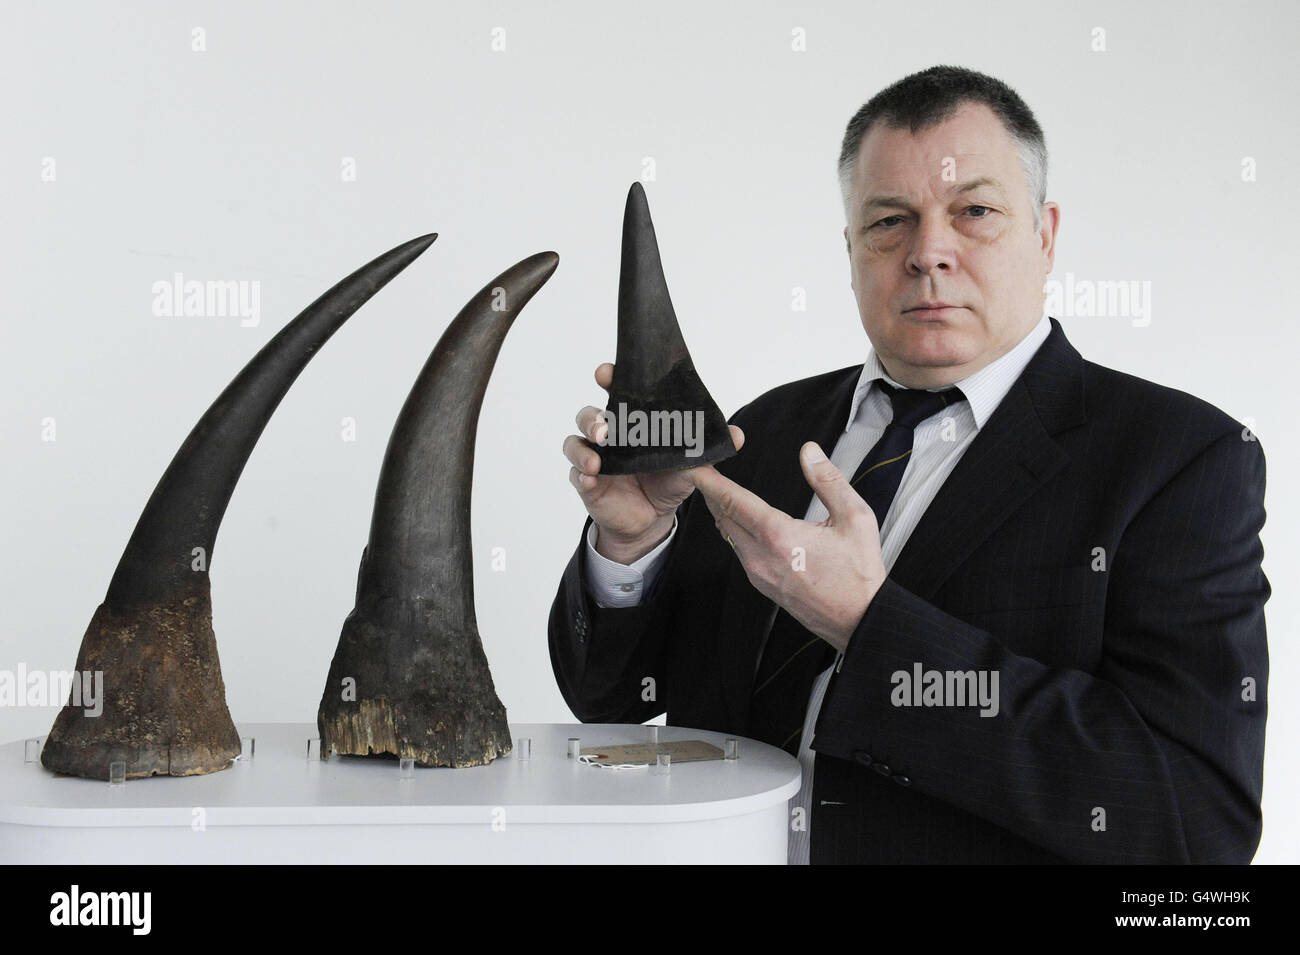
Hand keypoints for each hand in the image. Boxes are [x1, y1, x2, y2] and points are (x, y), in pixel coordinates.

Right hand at [563, 361, 744, 563]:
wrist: (655, 519)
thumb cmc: (668, 480)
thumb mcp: (691, 463)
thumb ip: (707, 448)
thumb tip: (737, 436)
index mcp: (632, 421)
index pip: (615, 391)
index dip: (609, 378)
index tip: (607, 372)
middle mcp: (609, 435)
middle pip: (588, 415)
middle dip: (592, 418)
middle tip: (605, 428)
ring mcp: (595, 458)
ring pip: (575, 443)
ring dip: (583, 448)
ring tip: (596, 460)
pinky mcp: (588, 483)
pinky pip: (576, 475)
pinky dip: (581, 474)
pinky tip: (591, 478)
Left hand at [691, 441, 884, 651]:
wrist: (859, 619)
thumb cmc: (859, 573)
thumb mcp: (855, 517)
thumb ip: (828, 480)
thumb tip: (809, 452)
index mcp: (779, 537)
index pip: (733, 501)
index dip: (710, 480)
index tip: (697, 466)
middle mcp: (761, 557)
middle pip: (722, 516)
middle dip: (711, 491)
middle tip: (705, 470)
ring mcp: (758, 573)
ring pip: (727, 535)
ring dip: (721, 511)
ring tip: (719, 490)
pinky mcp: (760, 584)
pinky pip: (738, 550)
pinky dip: (733, 530)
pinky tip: (740, 519)